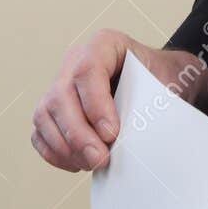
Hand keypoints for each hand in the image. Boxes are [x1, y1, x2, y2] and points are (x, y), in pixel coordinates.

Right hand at [30, 28, 207, 172]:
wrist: (161, 82)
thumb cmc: (163, 79)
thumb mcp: (166, 83)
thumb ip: (149, 103)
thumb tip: (133, 139)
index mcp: (104, 45)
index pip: (87, 69)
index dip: (95, 104)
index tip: (111, 134)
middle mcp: (75, 62)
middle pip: (60, 95)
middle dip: (78, 133)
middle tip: (100, 159)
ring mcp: (60, 85)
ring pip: (45, 114)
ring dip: (65, 146)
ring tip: (92, 163)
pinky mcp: (53, 111)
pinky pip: (40, 132)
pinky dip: (55, 152)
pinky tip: (78, 163)